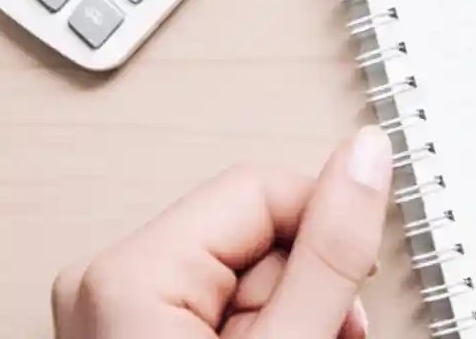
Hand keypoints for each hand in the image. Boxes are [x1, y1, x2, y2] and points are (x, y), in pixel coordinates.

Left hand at [52, 127, 392, 338]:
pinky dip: (264, 327)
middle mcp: (109, 280)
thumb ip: (330, 252)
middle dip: (308, 285)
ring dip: (293, 311)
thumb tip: (366, 155)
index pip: (263, 189)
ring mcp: (118, 308)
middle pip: (258, 232)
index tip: (355, 281)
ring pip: (249, 270)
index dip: (325, 231)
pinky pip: (222, 299)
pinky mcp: (136, 329)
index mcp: (129, 273)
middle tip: (323, 337)